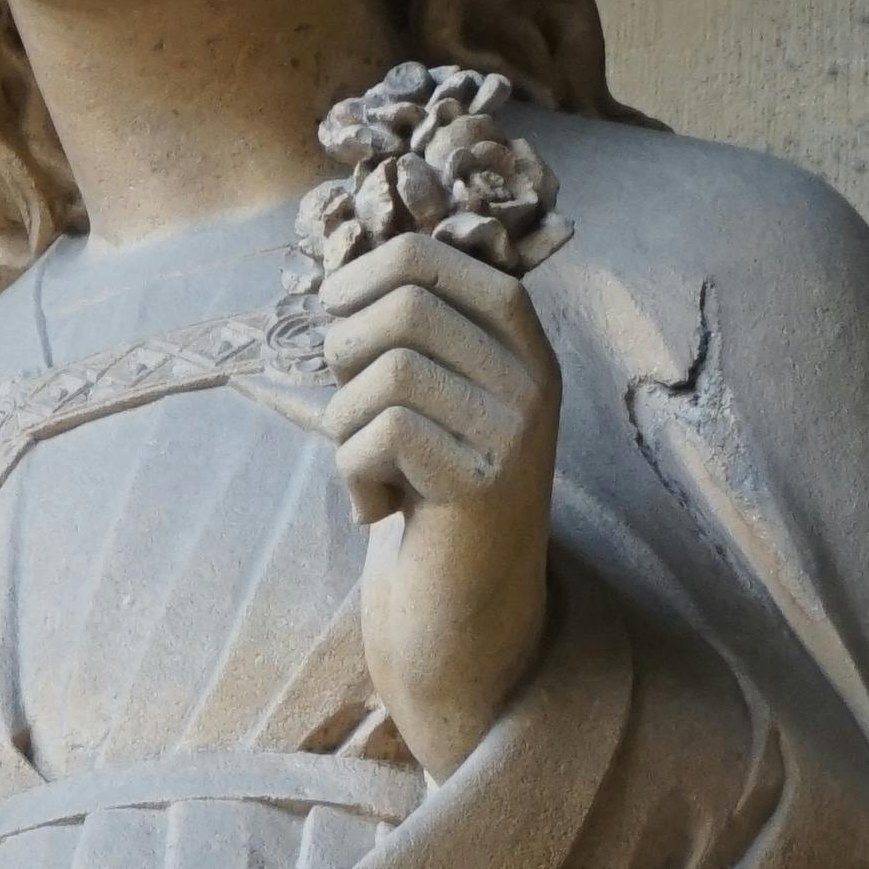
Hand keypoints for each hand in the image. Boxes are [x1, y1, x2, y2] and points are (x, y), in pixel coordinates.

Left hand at [320, 234, 558, 776]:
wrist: (464, 613)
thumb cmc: (430, 496)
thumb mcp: (430, 399)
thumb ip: (407, 335)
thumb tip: (338, 271)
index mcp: (519, 340)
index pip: (432, 256)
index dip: (364, 274)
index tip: (335, 311)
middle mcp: (532, 375)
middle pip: (406, 304)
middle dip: (346, 349)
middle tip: (344, 405)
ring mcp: (516, 428)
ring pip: (389, 369)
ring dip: (345, 422)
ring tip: (363, 469)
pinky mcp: (483, 482)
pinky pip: (382, 434)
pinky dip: (353, 475)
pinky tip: (377, 510)